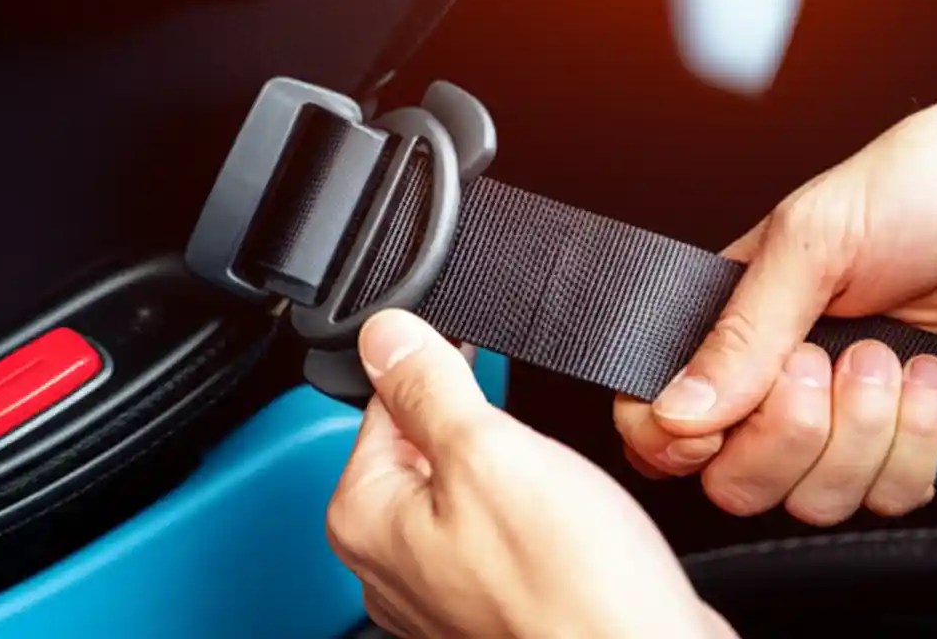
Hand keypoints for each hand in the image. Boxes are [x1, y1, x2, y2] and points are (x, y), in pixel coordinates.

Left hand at [327, 309, 735, 638]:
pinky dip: (528, 511)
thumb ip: (428, 385)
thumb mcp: (489, 452)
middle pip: (421, 445)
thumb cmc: (570, 590)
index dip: (433, 367)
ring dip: (509, 467)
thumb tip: (385, 335)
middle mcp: (391, 561)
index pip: (380, 403)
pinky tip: (561, 522)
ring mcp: (442, 588)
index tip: (472, 355)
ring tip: (551, 488)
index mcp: (365, 517)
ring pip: (467, 486)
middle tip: (525, 443)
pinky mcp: (492, 602)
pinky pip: (498, 528)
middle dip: (476, 423)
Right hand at [615, 48, 936, 525]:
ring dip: (858, 431)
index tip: (714, 419)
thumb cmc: (928, 184)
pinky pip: (888, 498)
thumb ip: (739, 330)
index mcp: (731, 326)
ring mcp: (842, 420)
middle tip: (820, 362)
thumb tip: (674, 410)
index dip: (672, 438)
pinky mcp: (909, 443)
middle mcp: (776, 384)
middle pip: (734, 482)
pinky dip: (914, 443)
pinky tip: (927, 377)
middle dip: (785, 433)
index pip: (657, 420)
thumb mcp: (812, 239)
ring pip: (812, 500)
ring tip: (886, 355)